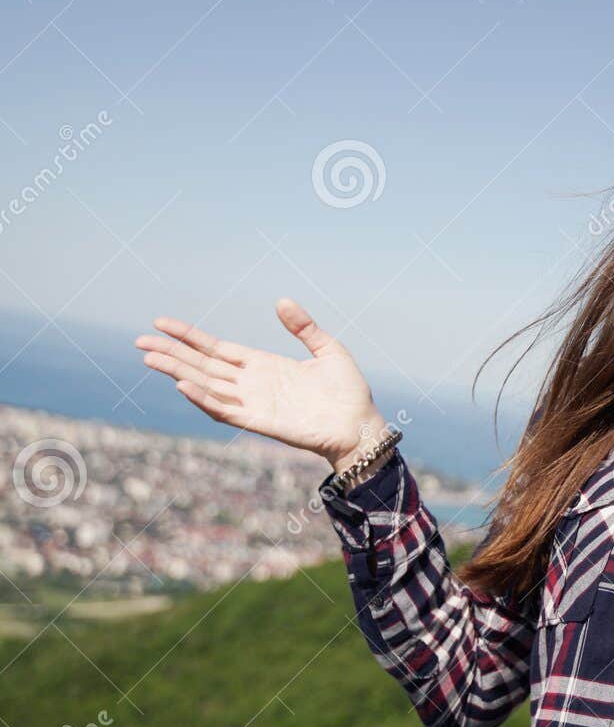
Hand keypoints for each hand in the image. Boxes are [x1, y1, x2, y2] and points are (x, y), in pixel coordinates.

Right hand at [135, 298, 388, 469]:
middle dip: (171, 353)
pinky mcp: (260, 421)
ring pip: (206, 385)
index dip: (189, 336)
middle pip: (202, 365)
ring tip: (150, 358)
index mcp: (263, 364)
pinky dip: (203, 398)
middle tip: (139, 341)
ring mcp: (253, 402)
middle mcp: (252, 383)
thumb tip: (281, 301)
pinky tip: (184, 384)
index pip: (216, 348)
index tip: (161, 323)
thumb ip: (304, 327)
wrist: (361, 425)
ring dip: (178, 372)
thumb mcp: (327, 349)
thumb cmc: (348, 391)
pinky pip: (225, 410)